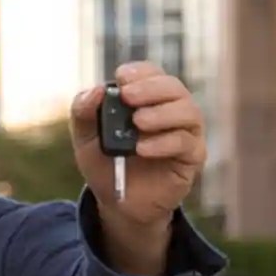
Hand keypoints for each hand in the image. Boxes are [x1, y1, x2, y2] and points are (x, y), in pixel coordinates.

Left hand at [69, 62, 206, 225]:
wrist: (118, 203)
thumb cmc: (105, 164)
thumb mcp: (85, 139)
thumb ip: (83, 113)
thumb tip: (96, 91)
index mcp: (147, 99)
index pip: (152, 74)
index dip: (140, 72)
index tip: (121, 79)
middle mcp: (171, 110)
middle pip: (173, 87)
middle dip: (151, 88)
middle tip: (127, 96)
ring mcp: (185, 132)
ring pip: (188, 111)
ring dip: (161, 113)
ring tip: (138, 123)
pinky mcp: (192, 156)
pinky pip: (186, 142)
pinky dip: (164, 142)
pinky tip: (143, 148)